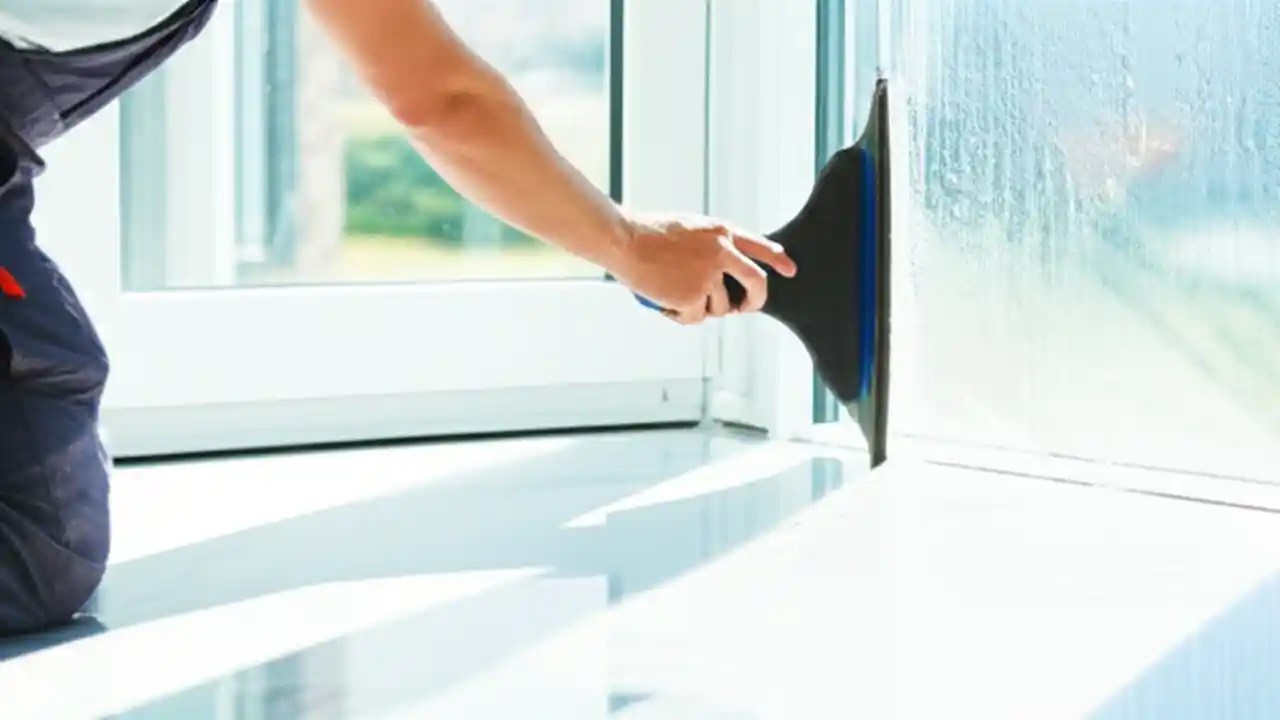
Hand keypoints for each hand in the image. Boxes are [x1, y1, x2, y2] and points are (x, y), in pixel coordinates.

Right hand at [609, 214, 796, 324]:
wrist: (624, 240)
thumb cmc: (650, 234)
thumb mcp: (691, 229)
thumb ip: (712, 246)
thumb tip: (727, 277)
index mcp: (721, 231)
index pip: (759, 246)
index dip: (777, 259)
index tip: (790, 270)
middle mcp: (721, 252)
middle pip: (756, 283)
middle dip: (753, 301)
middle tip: (743, 308)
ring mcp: (709, 275)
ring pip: (720, 307)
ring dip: (701, 307)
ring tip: (674, 290)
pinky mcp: (693, 296)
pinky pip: (695, 317)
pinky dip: (680, 314)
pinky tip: (664, 298)